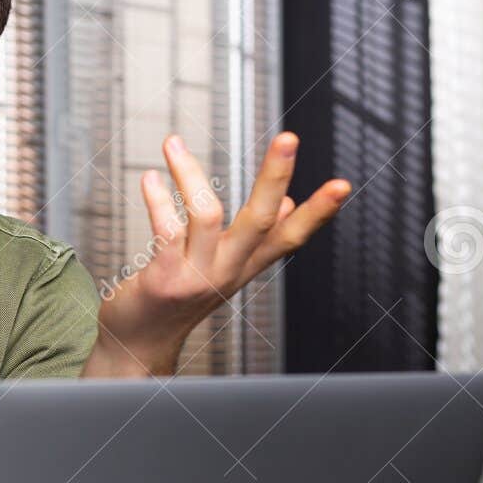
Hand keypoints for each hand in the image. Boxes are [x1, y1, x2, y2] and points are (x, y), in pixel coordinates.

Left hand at [86, 132, 350, 375]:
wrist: (140, 345)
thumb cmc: (176, 299)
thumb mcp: (222, 269)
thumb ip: (254, 239)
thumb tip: (289, 204)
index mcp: (246, 265)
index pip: (292, 237)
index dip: (319, 213)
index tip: (343, 184)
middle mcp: (227, 271)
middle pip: (262, 220)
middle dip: (276, 177)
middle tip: (288, 137)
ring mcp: (196, 276)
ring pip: (207, 215)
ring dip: (188, 173)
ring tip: (172, 143)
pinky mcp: (164, 278)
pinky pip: (165, 230)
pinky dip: (157, 199)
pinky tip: (150, 178)